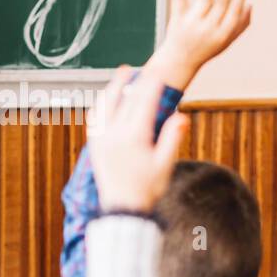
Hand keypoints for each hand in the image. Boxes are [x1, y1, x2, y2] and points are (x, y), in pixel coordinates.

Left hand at [88, 66, 188, 212]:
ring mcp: (101, 139)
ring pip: (105, 104)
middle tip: (142, 67)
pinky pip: (94, 117)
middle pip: (125, 99)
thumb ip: (172, 138)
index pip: (144, 103)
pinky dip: (101, 104)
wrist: (123, 209)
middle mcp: (114, 134)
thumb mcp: (164, 165)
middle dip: (135, 81)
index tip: (158, 73)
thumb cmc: (147, 189)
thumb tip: (181, 117)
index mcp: (133, 137)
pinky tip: (106, 99)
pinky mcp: (94, 145)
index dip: (152, 85)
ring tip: (123, 74)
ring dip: (114, 87)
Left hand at [147, 0, 250, 89]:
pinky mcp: (177, 19)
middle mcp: (207, 29)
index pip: (233, 13)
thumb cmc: (206, 48)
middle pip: (221, 3)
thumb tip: (250, 5)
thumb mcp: (225, 42)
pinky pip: (178, 0)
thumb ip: (240, 27)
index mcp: (221, 35)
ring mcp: (192, 23)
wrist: (180, 61)